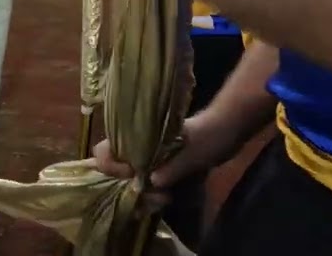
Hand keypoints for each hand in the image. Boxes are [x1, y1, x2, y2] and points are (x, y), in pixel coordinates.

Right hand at [91, 112, 245, 209]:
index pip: (104, 151)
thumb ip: (173, 167)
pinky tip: (167, 200)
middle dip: (131, 188)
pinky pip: (149, 187)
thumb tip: (153, 182)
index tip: (132, 174)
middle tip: (157, 196)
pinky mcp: (163, 170)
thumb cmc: (209, 135)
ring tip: (166, 199)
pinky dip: (154, 197)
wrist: (227, 130)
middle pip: (117, 173)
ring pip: (133, 183)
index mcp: (138, 137)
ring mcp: (151, 160)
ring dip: (145, 196)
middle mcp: (139, 149)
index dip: (112, 166)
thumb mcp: (194, 152)